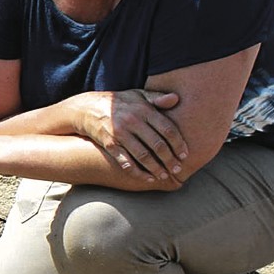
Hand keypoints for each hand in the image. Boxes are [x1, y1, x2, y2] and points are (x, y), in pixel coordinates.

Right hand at [72, 89, 186, 179]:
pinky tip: (147, 178)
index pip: (167, 129)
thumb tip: (177, 98)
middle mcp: (132, 121)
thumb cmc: (120, 102)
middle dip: (170, 159)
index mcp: (143, 110)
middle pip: (157, 144)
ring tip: (164, 176)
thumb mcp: (138, 95)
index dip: (179, 144)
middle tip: (178, 169)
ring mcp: (120, 134)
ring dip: (156, 168)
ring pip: (143, 155)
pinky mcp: (110, 144)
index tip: (185, 155)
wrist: (88, 108)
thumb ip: (157, 98)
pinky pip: (126, 161)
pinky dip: (137, 172)